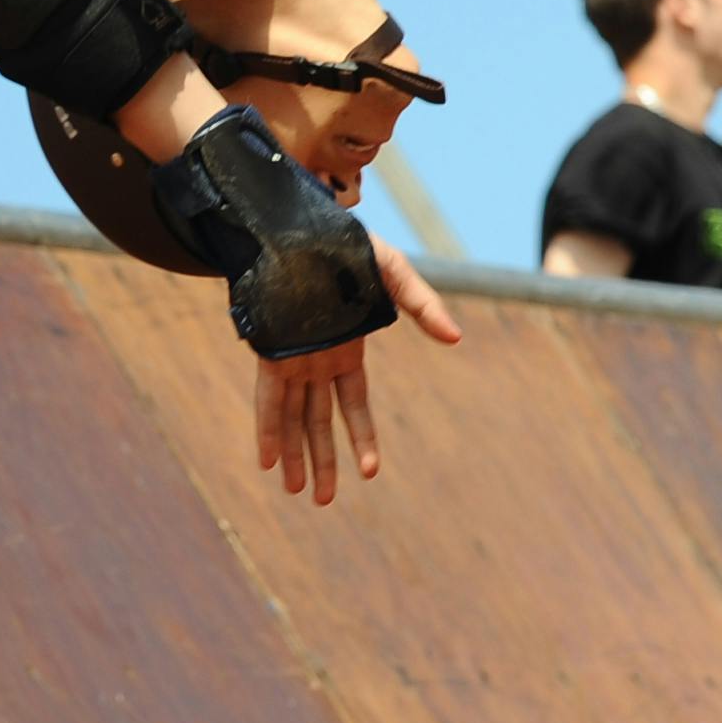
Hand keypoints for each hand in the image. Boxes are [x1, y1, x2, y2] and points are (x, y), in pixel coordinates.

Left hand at [250, 241, 463, 505]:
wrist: (295, 223)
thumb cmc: (345, 244)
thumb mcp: (393, 272)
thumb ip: (423, 303)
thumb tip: (455, 337)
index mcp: (346, 347)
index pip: (354, 404)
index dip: (362, 437)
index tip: (369, 472)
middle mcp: (318, 360)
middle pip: (320, 421)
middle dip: (323, 461)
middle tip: (323, 500)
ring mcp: (293, 357)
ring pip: (293, 418)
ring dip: (293, 455)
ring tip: (294, 491)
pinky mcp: (270, 351)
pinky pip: (269, 398)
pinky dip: (268, 430)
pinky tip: (266, 459)